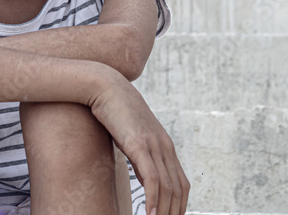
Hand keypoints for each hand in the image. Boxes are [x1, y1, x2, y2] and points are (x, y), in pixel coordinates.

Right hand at [89, 72, 189, 214]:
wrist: (105, 86)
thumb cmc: (114, 111)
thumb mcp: (132, 137)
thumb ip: (142, 157)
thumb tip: (145, 178)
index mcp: (165, 146)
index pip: (181, 185)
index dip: (178, 206)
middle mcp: (164, 146)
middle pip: (178, 190)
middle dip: (173, 213)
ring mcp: (153, 145)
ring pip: (167, 188)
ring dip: (163, 212)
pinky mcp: (138, 144)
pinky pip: (151, 178)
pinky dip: (153, 200)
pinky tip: (148, 214)